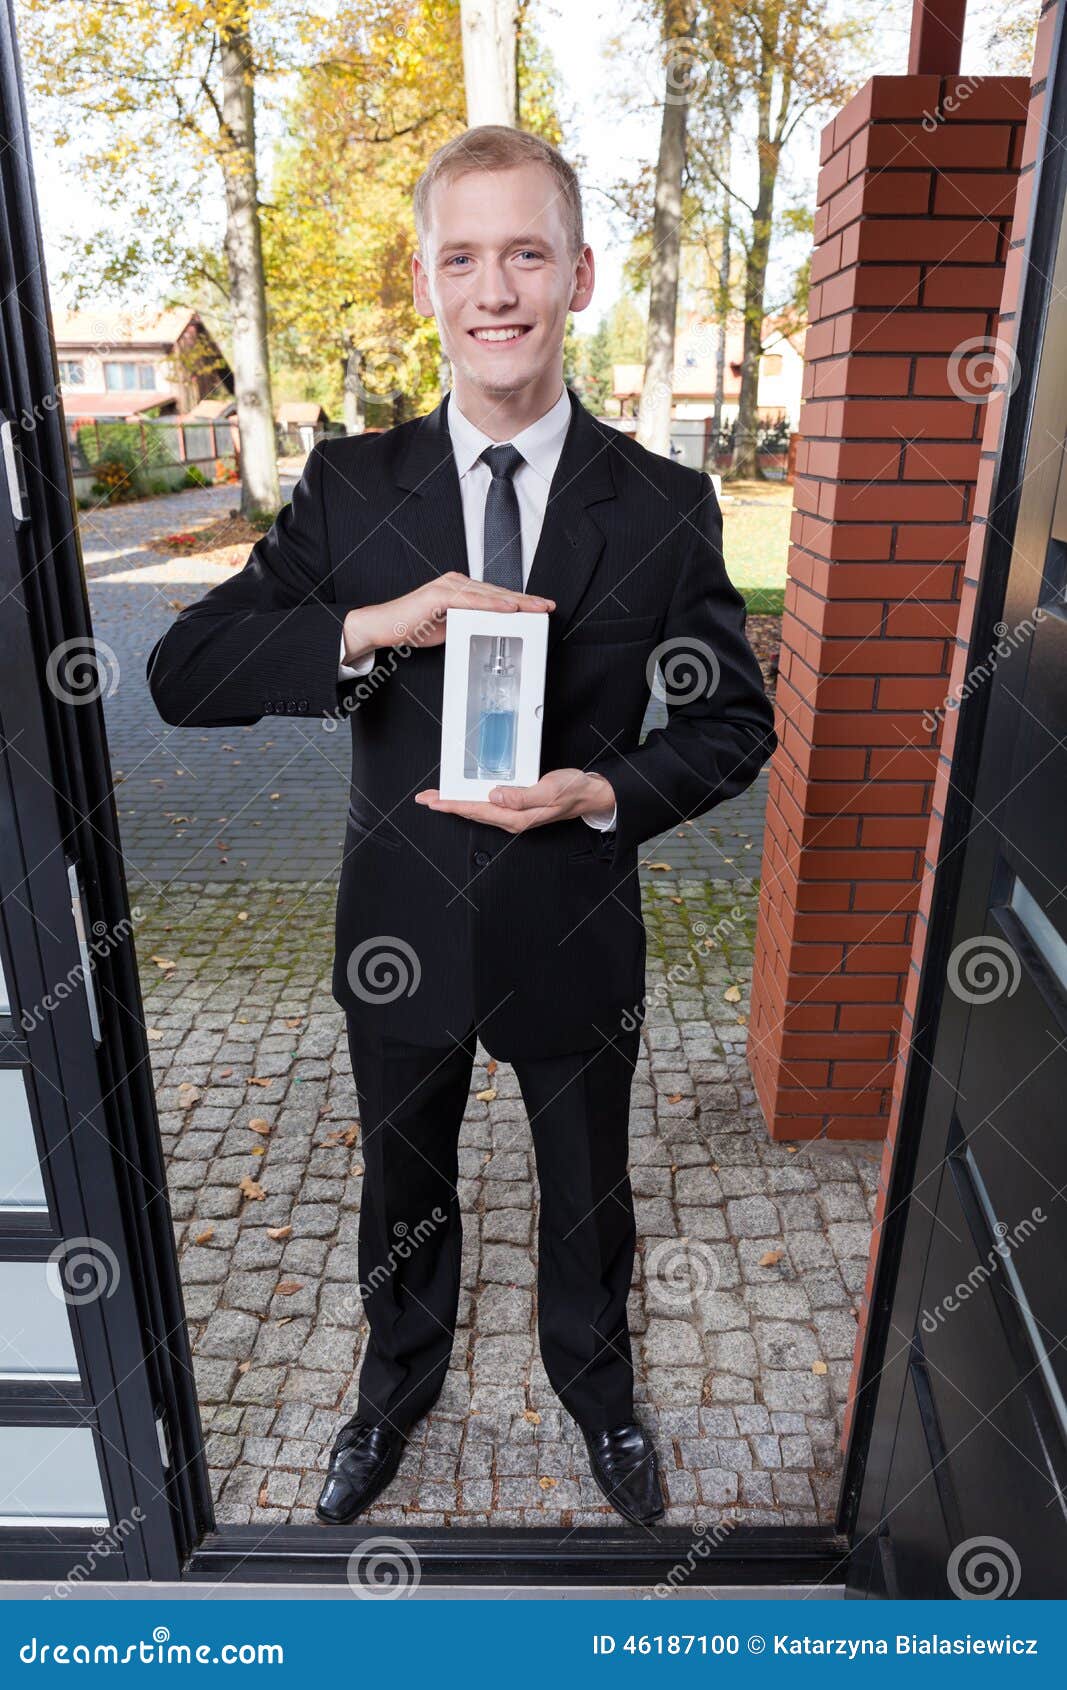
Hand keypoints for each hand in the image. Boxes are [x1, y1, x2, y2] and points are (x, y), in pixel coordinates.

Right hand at [342, 571, 554, 663]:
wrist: (383, 627)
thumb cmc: (412, 627)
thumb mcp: (448, 628)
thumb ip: (468, 624)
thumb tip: (488, 631)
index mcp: (459, 589)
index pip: (495, 596)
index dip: (520, 602)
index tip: (540, 608)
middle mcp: (456, 582)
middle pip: (498, 592)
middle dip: (526, 600)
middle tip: (548, 606)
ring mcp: (448, 586)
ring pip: (489, 594)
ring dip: (516, 602)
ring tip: (536, 608)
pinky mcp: (440, 594)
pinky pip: (472, 600)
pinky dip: (492, 604)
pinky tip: (509, 608)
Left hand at [414, 768, 615, 833]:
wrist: (588, 794)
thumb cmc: (572, 791)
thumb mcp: (548, 791)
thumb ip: (521, 796)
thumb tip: (495, 796)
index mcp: (516, 817)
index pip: (476, 809)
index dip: (452, 804)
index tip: (434, 801)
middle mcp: (512, 818)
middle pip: (472, 811)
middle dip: (447, 805)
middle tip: (425, 799)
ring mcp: (514, 814)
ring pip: (478, 808)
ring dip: (457, 803)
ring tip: (438, 798)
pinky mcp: (517, 807)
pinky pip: (488, 805)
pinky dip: (472, 800)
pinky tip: (466, 796)